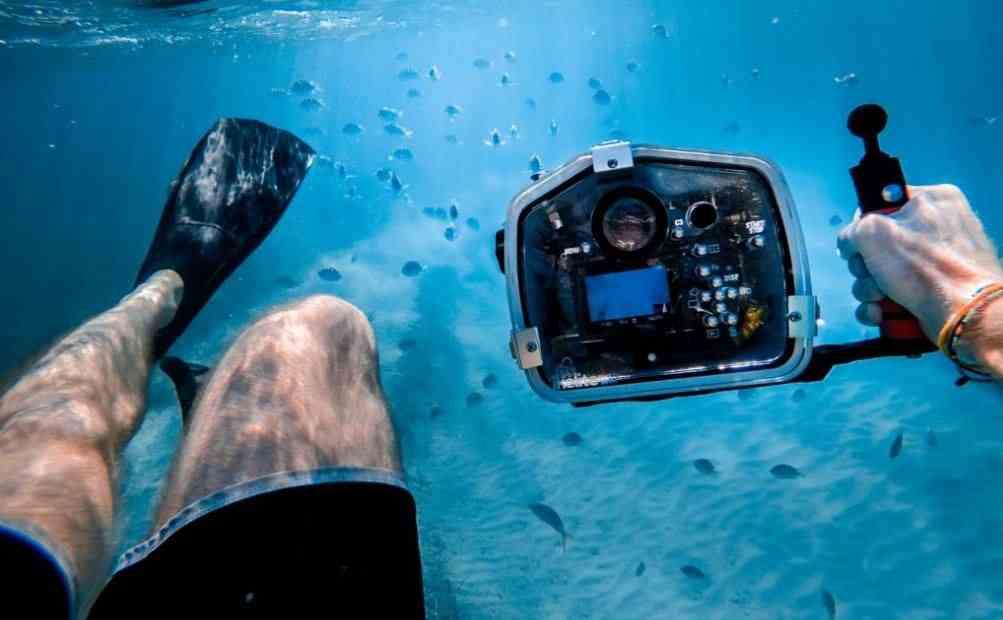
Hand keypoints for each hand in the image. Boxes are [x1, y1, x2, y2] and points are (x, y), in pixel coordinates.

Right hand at [837, 184, 1002, 340]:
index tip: (860, 244)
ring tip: (880, 298)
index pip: (882, 205)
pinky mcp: (931, 293)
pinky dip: (880, 307)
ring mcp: (935, 263)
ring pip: (880, 274)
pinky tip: (881, 313)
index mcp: (933, 200)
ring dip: (869, 290)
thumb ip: (852, 230)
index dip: (863, 226)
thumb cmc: (925, 267)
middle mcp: (937, 229)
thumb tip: (850, 244)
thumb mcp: (873, 232)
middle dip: (865, 267)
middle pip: (877, 244)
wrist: (962, 314)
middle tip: (872, 274)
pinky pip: (892, 296)